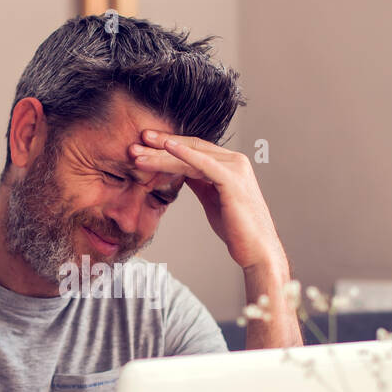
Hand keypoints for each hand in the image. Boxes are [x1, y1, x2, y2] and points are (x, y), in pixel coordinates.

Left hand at [129, 130, 283, 271]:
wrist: (255, 249)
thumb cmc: (236, 227)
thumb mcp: (211, 198)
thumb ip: (199, 181)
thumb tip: (181, 171)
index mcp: (229, 164)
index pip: (194, 149)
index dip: (168, 146)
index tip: (145, 144)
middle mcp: (234, 161)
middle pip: (191, 148)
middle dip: (161, 146)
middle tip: (136, 141)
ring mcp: (235, 168)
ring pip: (192, 156)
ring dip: (162, 153)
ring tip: (138, 152)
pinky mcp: (232, 179)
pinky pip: (204, 164)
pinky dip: (185, 154)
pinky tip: (168, 147)